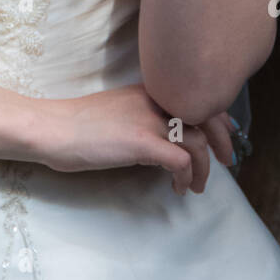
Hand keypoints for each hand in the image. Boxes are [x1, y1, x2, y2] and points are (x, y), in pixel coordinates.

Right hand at [38, 83, 238, 194]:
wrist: (53, 128)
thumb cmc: (77, 125)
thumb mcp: (118, 111)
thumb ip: (143, 117)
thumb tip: (164, 139)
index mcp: (149, 91)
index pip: (196, 97)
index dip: (217, 116)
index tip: (225, 134)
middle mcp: (154, 100)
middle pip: (206, 115)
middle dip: (221, 141)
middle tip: (226, 162)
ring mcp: (148, 120)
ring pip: (197, 142)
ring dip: (203, 168)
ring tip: (196, 186)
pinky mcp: (141, 142)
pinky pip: (180, 161)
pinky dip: (185, 177)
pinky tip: (178, 188)